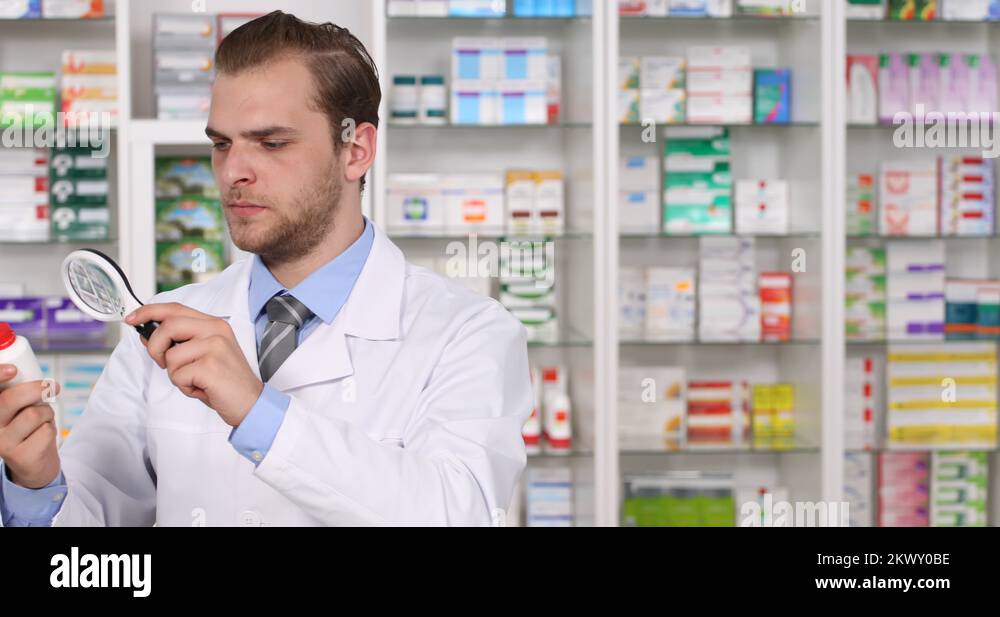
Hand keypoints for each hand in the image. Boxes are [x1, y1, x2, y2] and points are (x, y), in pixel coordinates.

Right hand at [0, 366, 60, 488]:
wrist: (34, 464)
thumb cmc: (28, 426)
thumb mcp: (20, 406)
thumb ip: (18, 392)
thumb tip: (30, 374)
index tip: (13, 369)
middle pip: (9, 400)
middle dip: (35, 389)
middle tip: (52, 386)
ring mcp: (1, 443)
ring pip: (33, 414)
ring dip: (47, 412)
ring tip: (43, 419)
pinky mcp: (18, 456)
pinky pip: (45, 431)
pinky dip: (51, 429)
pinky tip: (42, 436)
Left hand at [126, 303, 262, 427]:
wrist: (251, 402)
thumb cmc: (224, 381)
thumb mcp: (203, 355)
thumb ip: (179, 341)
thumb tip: (147, 334)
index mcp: (214, 324)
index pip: (175, 309)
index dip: (149, 311)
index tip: (132, 318)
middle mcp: (216, 330)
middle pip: (168, 326)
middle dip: (155, 347)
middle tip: (163, 363)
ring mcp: (214, 347)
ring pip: (171, 355)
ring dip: (176, 374)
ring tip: (195, 380)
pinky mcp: (210, 366)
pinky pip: (178, 375)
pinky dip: (185, 387)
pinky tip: (202, 388)